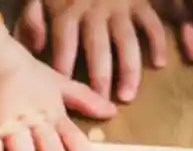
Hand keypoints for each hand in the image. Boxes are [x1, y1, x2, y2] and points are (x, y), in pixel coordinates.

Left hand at [16, 0, 169, 102]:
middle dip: (100, 75)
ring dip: (128, 69)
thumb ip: (33, 18)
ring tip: (128, 95)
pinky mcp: (140, 3)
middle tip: (103, 100)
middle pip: (98, 47)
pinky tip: (159, 64)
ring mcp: (120, 8)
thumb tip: (33, 47)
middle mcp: (95, 11)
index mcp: (68, 9)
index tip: (66, 88)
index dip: (64, 63)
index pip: (65, 40)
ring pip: (126, 41)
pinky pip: (151, 24)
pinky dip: (157, 43)